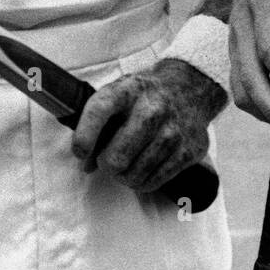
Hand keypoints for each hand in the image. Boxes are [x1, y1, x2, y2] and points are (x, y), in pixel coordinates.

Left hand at [71, 58, 222, 194]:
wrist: (189, 87)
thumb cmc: (144, 96)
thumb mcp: (117, 96)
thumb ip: (97, 127)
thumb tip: (87, 166)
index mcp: (128, 90)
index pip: (100, 110)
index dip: (85, 135)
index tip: (80, 152)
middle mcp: (152, 108)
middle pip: (117, 158)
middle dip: (106, 165)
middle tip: (109, 160)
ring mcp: (172, 131)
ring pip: (134, 175)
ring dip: (124, 176)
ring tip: (127, 164)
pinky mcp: (188, 151)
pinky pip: (153, 182)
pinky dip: (142, 182)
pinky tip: (143, 169)